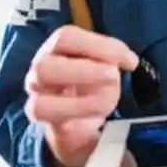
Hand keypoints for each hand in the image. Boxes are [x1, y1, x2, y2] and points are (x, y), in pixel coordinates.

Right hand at [24, 25, 137, 166]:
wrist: (76, 121)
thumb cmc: (90, 83)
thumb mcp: (104, 66)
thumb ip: (110, 60)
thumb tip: (123, 62)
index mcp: (54, 49)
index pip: (66, 38)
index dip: (98, 45)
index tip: (129, 59)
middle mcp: (39, 73)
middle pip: (44, 67)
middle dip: (82, 71)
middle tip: (112, 75)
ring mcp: (37, 103)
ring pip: (41, 105)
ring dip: (79, 104)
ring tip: (105, 104)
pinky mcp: (47, 128)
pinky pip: (57, 128)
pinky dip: (79, 125)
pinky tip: (95, 122)